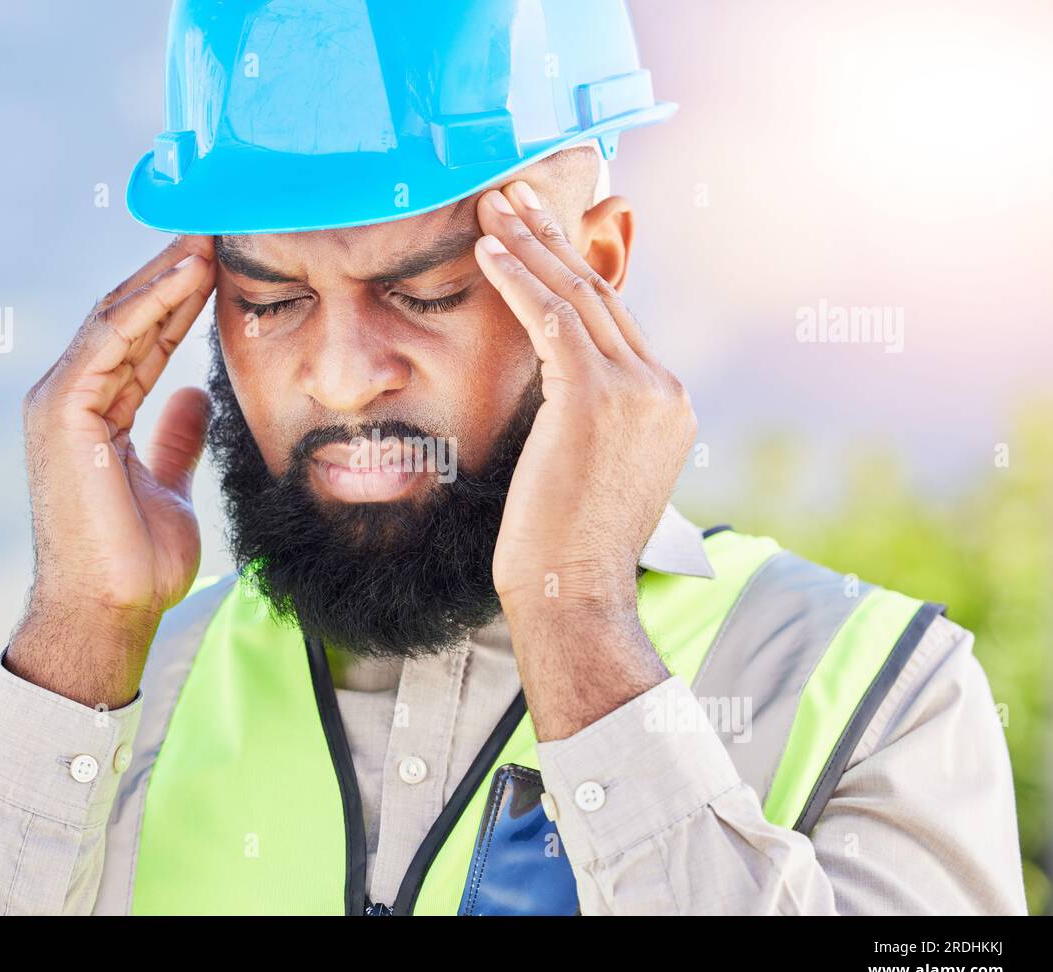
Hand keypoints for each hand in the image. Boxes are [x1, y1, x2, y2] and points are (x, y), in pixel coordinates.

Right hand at [8, 237, 216, 707]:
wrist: (108, 612)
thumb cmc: (135, 561)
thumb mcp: (168, 485)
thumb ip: (175, 438)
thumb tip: (195, 397)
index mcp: (94, 413)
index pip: (140, 340)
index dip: (179, 301)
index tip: (222, 265)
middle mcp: (70, 398)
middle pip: (126, 318)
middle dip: (172, 274)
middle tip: (218, 229)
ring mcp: (60, 403)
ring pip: (116, 319)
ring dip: (163, 277)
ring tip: (208, 237)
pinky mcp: (62, 413)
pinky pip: (109, 344)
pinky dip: (147, 307)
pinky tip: (185, 276)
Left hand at [474, 181, 695, 735]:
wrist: (574, 593)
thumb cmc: (567, 546)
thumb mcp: (594, 470)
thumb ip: (593, 420)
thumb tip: (559, 392)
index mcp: (668, 405)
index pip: (615, 322)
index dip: (574, 271)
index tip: (541, 236)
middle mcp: (663, 389)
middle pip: (601, 294)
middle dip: (553, 238)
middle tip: (516, 195)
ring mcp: (638, 391)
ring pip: (577, 295)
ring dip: (531, 243)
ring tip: (494, 205)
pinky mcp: (595, 397)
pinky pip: (551, 319)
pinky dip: (517, 279)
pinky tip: (487, 251)